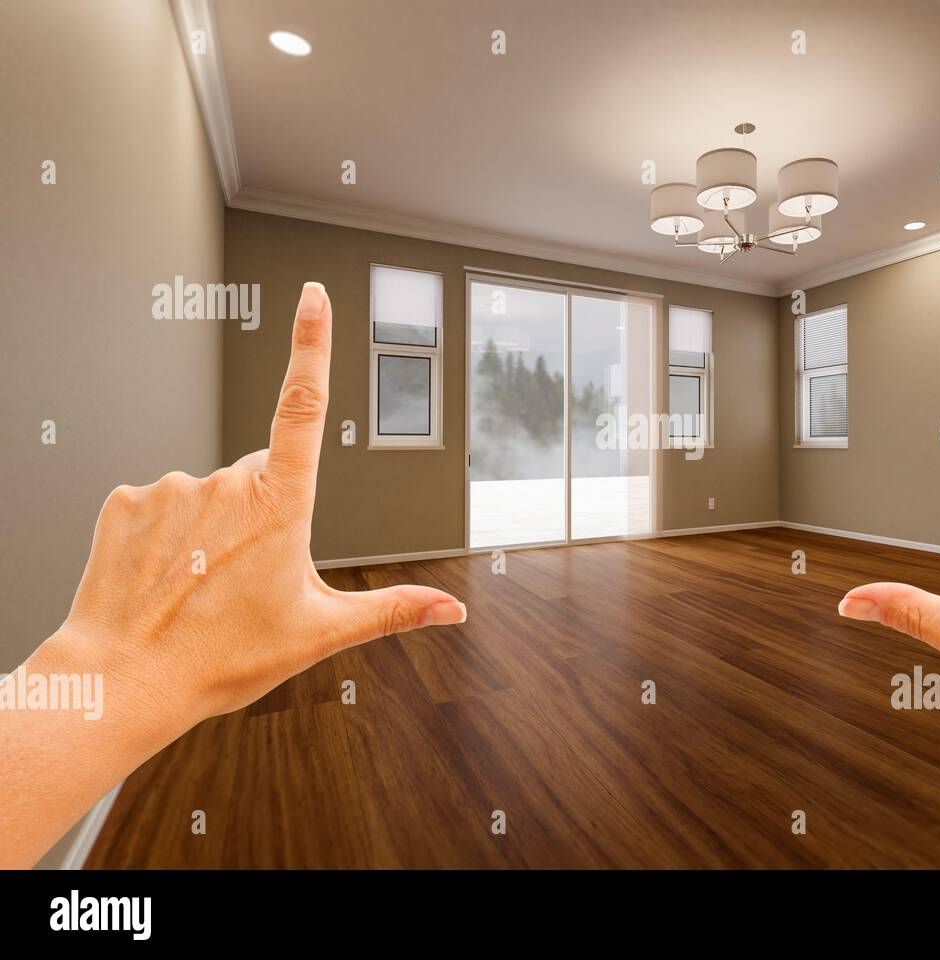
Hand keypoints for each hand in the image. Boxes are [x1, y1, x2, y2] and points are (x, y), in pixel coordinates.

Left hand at [3, 283, 464, 867]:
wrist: (123, 683)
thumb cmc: (218, 659)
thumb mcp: (319, 633)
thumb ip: (392, 610)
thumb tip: (451, 610)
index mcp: (280, 505)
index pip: (304, 406)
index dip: (311, 344)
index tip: (312, 297)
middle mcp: (227, 483)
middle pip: (262, 473)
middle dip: (265, 511)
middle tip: (250, 577)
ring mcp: (173, 487)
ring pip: (210, 490)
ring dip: (214, 526)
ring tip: (203, 585)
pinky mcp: (127, 500)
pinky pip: (160, 502)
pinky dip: (168, 532)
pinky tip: (167, 575)